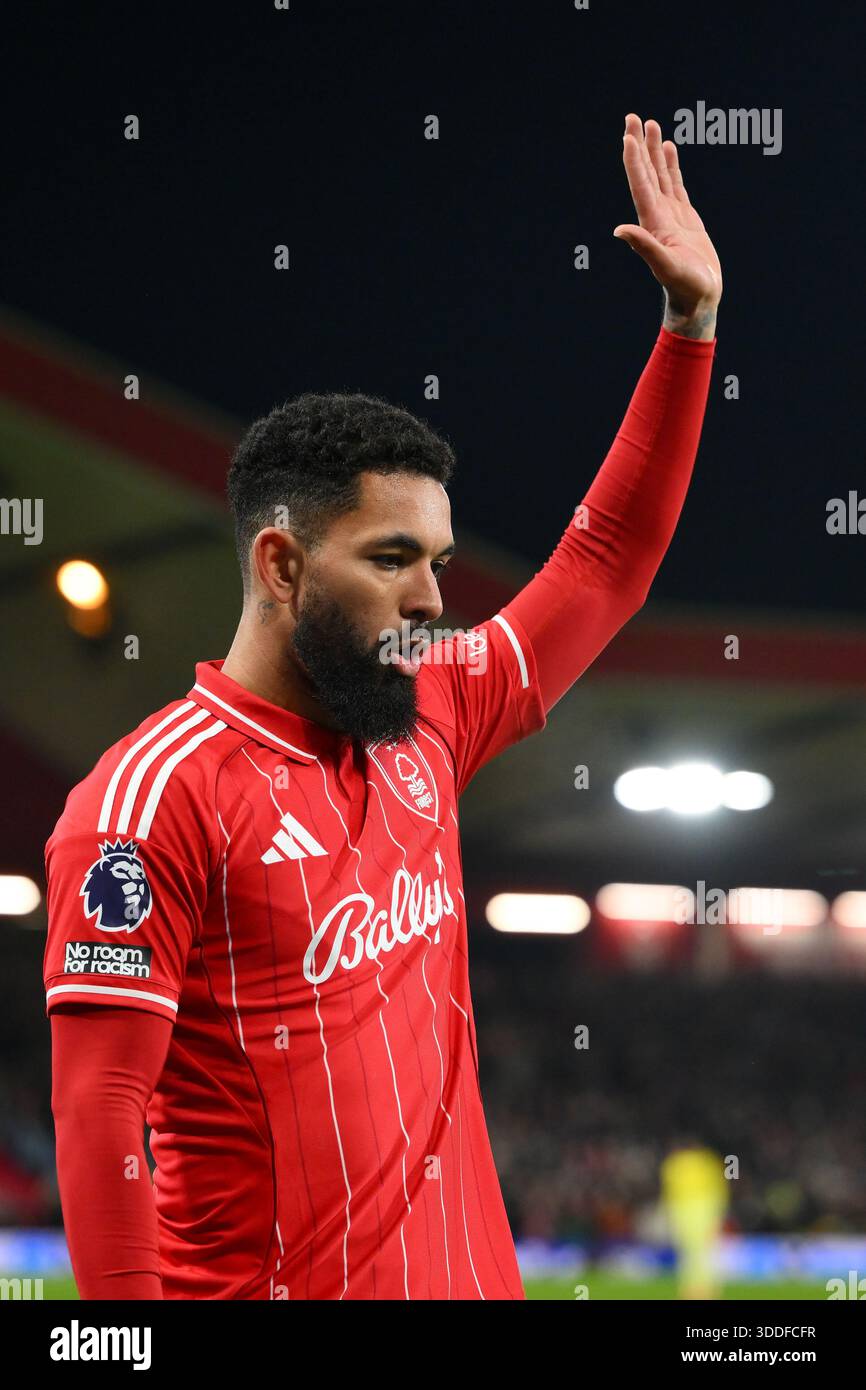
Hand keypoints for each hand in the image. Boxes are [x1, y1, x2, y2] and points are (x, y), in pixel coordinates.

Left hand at [614, 114, 721, 334]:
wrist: (698, 300)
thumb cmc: (685, 288)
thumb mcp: (665, 266)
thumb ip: (644, 247)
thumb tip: (618, 230)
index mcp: (652, 223)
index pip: (641, 185)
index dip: (633, 161)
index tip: (628, 135)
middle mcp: (657, 216)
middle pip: (646, 174)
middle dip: (640, 146)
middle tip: (634, 118)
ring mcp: (671, 216)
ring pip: (661, 176)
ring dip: (654, 152)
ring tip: (651, 125)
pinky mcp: (685, 219)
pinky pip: (676, 186)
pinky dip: (671, 167)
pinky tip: (669, 150)